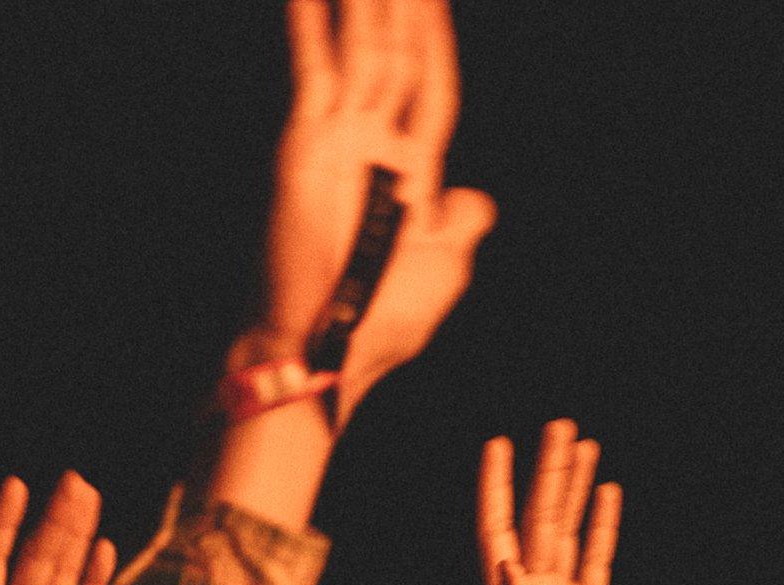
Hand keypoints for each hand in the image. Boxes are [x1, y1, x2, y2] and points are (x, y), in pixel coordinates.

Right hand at [267, 0, 495, 422]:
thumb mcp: (443, 271)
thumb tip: (478, 202)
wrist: (330, 352)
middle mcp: (373, 145)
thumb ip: (460, 227)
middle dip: (400, 5)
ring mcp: (337, 139)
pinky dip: (311, 24)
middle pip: (396, 54)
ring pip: (359, 48)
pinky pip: (314, 69)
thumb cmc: (384, 324)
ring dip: (363, 1)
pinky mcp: (305, 143)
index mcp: (412, 172)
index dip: (437, 41)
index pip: (431, 87)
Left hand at [478, 421, 622, 584]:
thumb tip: (508, 568)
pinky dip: (601, 528)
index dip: (495, 488)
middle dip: (545, 472)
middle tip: (557, 425)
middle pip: (537, 519)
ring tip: (581, 445)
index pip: (495, 531)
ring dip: (572, 489)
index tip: (497, 445)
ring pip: (566, 532)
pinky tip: (606, 496)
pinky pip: (596, 563)